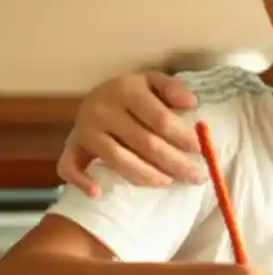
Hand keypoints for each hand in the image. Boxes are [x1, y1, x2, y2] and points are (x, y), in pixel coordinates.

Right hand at [57, 71, 202, 196]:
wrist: (98, 96)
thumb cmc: (135, 93)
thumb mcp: (154, 81)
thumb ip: (173, 88)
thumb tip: (191, 103)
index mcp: (126, 90)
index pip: (159, 119)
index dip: (182, 136)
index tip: (201, 150)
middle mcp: (102, 110)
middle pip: (144, 142)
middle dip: (174, 162)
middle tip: (196, 176)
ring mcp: (85, 130)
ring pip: (117, 159)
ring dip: (146, 175)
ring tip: (168, 183)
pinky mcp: (72, 147)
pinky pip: (69, 167)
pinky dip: (82, 181)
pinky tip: (98, 193)